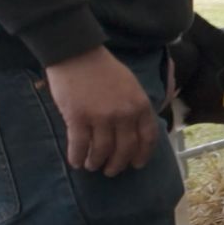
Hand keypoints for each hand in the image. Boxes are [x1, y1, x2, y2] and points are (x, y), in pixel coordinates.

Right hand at [45, 47, 158, 175]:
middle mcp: (124, 114)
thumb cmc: (104, 68)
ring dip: (97, 162)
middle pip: (125, 149)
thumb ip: (135, 107)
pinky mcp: (78, 118)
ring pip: (102, 151)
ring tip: (92, 165)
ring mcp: (101, 117)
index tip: (136, 164)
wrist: (77, 53)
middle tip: (111, 171)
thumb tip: (136, 130)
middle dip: (118, 164)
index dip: (142, 154)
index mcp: (140, 105)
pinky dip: (78, 157)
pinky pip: (79, 145)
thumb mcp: (131, 85)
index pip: (148, 137)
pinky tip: (76, 162)